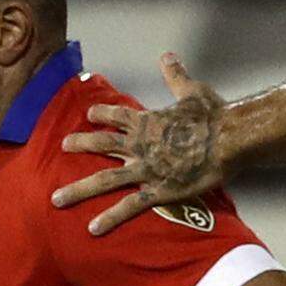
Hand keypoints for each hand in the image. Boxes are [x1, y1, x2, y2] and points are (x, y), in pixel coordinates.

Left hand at [52, 53, 227, 235]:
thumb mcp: (193, 90)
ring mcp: (145, 169)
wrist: (229, 139)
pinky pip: (129, 206)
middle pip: (102, 143)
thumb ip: (175, 75)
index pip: (118, 116)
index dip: (102, 114)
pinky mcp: (158, 190)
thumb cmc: (214, 115)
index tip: (89, 114)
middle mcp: (139, 145)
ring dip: (79, 190)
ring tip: (57, 199)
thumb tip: (167, 56)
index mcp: (147, 121)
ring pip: (105, 180)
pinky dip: (110, 218)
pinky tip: (92, 229)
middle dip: (80, 144)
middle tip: (63, 146)